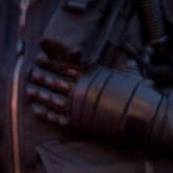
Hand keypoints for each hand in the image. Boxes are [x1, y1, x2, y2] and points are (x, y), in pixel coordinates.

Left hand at [26, 57, 172, 152]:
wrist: (143, 117)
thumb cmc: (140, 95)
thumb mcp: (132, 72)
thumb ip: (128, 60)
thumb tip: (139, 48)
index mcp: (92, 74)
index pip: (66, 65)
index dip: (51, 62)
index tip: (40, 58)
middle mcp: (82, 88)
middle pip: (56, 80)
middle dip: (41, 77)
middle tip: (30, 73)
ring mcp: (80, 106)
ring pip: (53, 98)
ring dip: (39, 94)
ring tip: (29, 90)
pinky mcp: (80, 124)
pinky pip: (58, 118)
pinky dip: (46, 114)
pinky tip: (37, 110)